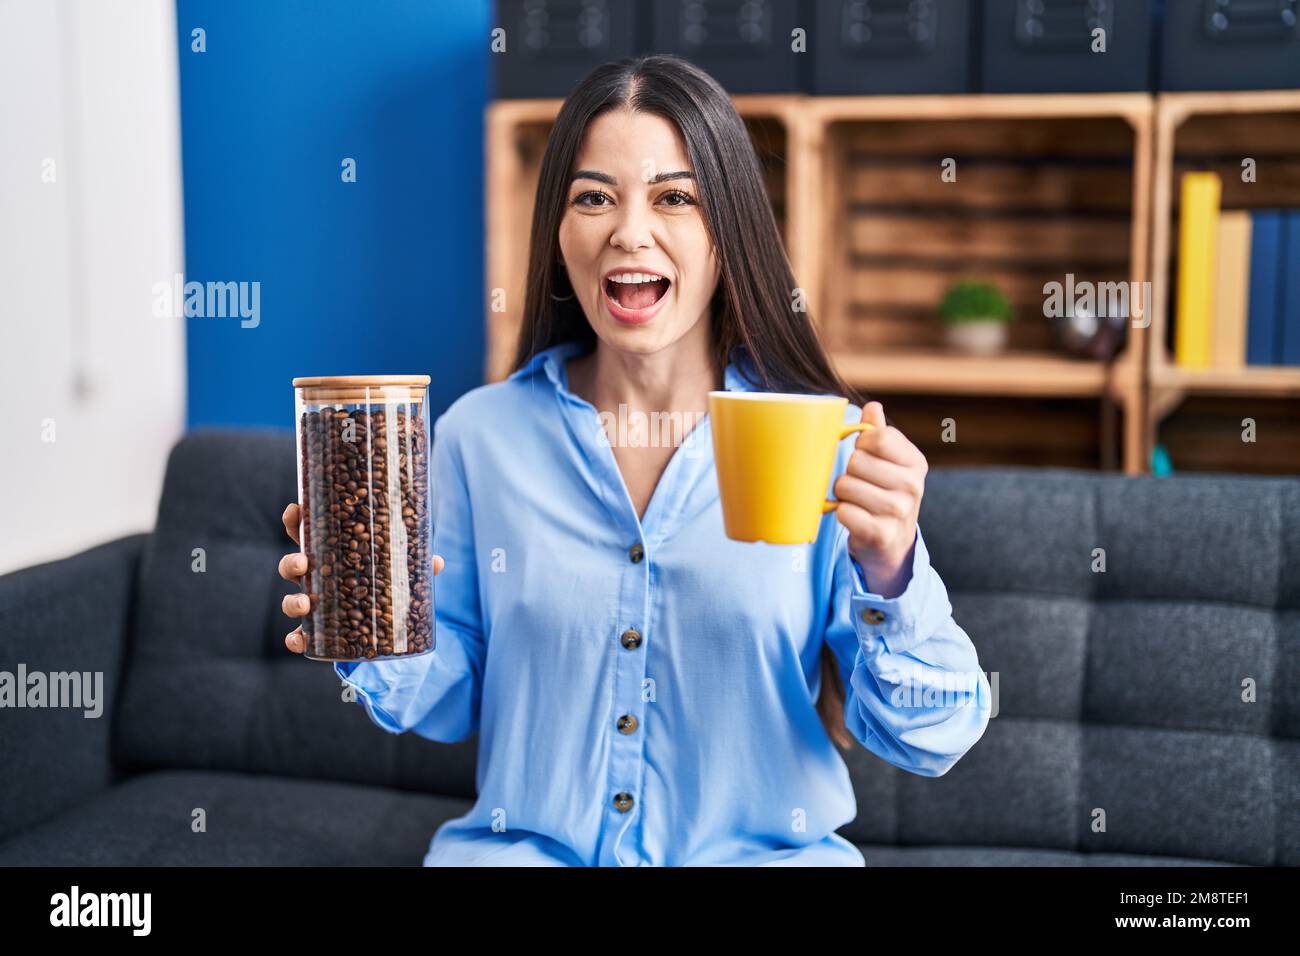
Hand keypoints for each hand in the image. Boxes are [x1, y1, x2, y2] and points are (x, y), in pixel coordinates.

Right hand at [277, 502, 444, 653]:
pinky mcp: (318, 634)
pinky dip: (295, 639)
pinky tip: (299, 640)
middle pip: (293, 566)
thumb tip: (436, 562)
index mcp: (331, 556)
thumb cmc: (385, 586)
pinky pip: (299, 636)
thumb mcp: (401, 572)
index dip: (296, 521)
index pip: (307, 534)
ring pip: (291, 600)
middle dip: (292, 562)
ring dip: (292, 601)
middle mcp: (317, 579)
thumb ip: (416, 567)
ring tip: (305, 602)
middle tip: (303, 562)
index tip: (295, 509)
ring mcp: (315, 606)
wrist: (383, 628)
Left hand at [832, 402, 926, 598]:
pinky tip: (854, 518)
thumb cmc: (884, 495)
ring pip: (845, 485)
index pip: (878, 437)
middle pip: (856, 460)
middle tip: (859, 485)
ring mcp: (898, 511)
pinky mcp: (880, 534)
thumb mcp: (888, 464)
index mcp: (916, 463)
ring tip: (856, 502)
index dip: (861, 444)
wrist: (891, 546)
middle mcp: (912, 486)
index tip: (864, 455)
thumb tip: (873, 407)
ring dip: (842, 494)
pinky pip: (842, 511)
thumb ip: (879, 434)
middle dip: (849, 472)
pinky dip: (840, 513)